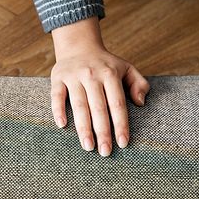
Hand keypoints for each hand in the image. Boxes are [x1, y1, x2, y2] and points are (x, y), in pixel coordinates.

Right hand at [50, 17, 148, 156]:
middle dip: (102, 132)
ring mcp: (74, 77)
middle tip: (105, 152)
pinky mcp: (58, 78)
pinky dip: (58, 110)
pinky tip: (62, 125)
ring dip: (83, 128)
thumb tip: (140, 103)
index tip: (123, 143)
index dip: (120, 124)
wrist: (78, 45)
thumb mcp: (126, 68)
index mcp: (110, 74)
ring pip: (79, 105)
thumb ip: (139, 83)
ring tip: (88, 147)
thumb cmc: (105, 64)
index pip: (117, 104)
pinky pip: (57, 96)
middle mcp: (92, 75)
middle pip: (99, 108)